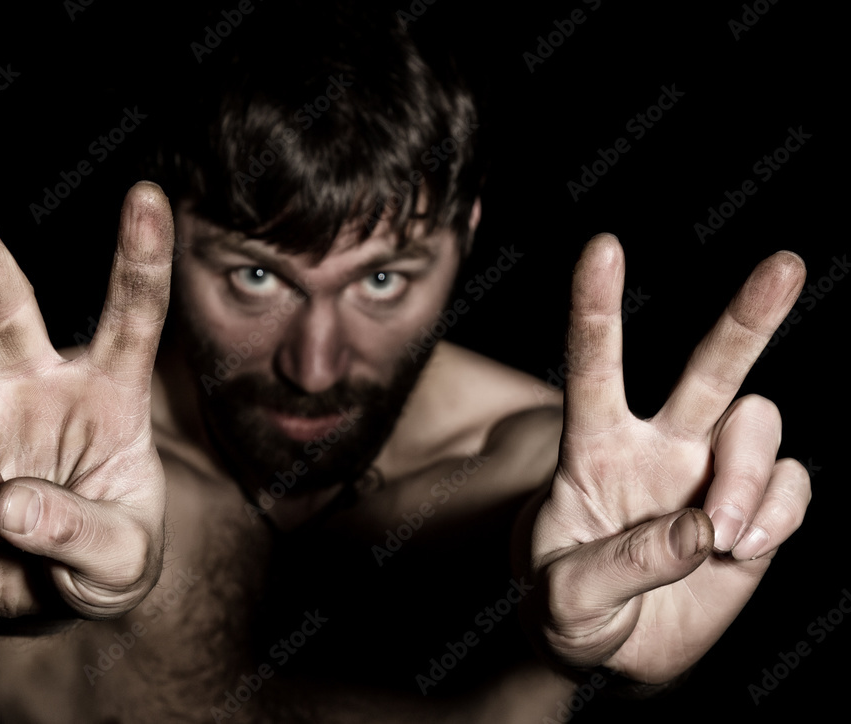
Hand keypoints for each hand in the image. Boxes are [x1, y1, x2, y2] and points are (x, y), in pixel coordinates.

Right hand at [0, 176, 174, 618]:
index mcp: (113, 391)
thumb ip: (78, 533)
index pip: (132, 315)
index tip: (148, 195)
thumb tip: (6, 504)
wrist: (60, 597)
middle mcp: (42, 384)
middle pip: (5, 304)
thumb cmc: (111, 558)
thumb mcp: (123, 558)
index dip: (140, 257)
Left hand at [515, 234, 810, 684]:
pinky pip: (794, 484)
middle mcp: (657, 448)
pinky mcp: (755, 512)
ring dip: (749, 476)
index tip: (602, 247)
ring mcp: (710, 476)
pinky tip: (743, 548)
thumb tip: (702, 529)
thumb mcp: (564, 602)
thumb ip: (618, 566)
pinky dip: (780, 511)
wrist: (615, 653)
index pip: (593, 370)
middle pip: (707, 371)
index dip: (596, 309)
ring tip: (724, 538)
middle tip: (786, 264)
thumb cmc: (571, 612)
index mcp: (592, 452)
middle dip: (746, 318)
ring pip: (758, 425)